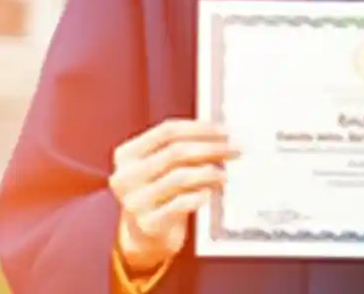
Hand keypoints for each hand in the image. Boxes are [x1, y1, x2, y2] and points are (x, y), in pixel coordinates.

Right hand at [108, 119, 240, 273]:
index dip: (200, 128)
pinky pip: (181, 203)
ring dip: (210, 172)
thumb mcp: (162, 166)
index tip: (226, 132)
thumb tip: (223, 136)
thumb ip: (185, 148)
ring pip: (181, 177)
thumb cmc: (161, 191)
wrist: (145, 235)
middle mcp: (126, 176)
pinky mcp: (149, 223)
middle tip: (236, 149)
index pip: (167, 131)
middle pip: (176, 152)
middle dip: (212, 148)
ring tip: (225, 174)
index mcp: (127, 154)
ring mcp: (136, 201)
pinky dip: (200, 195)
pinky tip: (209, 193)